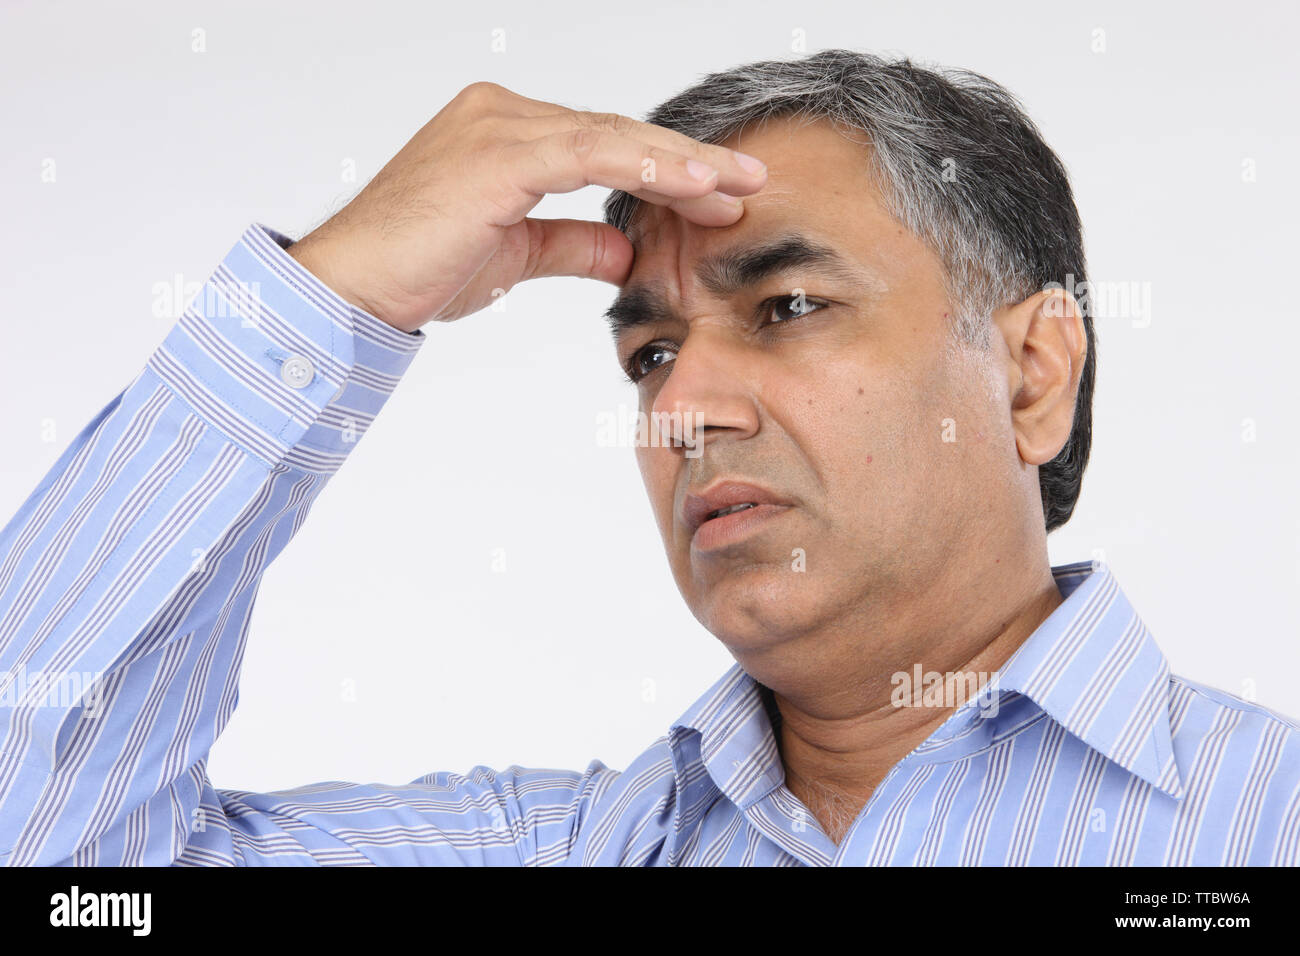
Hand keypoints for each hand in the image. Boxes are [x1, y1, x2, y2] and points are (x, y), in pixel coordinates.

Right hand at [286, 81, 767, 332]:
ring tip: (735, 185)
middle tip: (747, 181)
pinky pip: (588, 154)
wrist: (353, 286)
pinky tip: (688, 184)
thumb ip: (570, 246)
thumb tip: (623, 253)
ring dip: (679, 164)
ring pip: (612, 138)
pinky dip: (642, 168)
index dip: (664, 170)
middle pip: (616, 134)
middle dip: (687, 163)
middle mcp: (502, 115)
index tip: (718, 194)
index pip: (604, 145)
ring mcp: (499, 127)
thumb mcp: (514, 255)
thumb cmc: (418, 268)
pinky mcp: (498, 153)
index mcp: (505, 133)